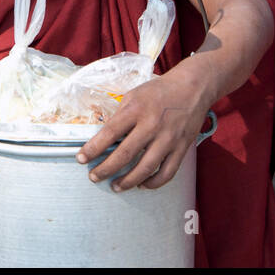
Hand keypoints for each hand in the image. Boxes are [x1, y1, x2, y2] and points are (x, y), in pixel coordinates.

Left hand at [76, 66, 211, 190]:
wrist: (192, 88)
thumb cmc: (159, 91)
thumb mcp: (134, 95)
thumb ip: (120, 115)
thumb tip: (104, 137)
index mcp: (136, 110)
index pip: (109, 133)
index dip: (93, 149)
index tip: (81, 159)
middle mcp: (152, 125)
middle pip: (125, 154)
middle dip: (106, 169)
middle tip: (94, 177)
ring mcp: (168, 138)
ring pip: (146, 168)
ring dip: (128, 181)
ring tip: (116, 186)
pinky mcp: (182, 148)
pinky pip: (167, 172)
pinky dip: (153, 182)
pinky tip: (142, 183)